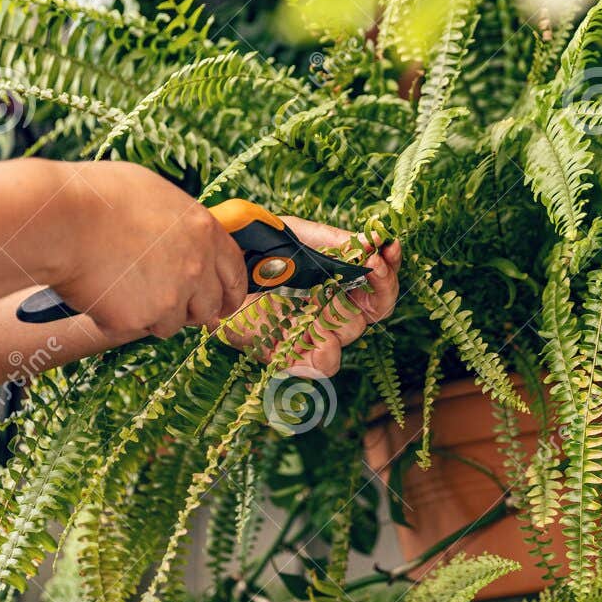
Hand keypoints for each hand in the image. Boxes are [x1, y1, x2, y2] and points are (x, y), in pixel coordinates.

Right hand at [52, 162, 248, 338]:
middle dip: (194, 310)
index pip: (235, 272)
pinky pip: (133, 328)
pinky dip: (117, 318)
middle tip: (172, 307)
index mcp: (204, 232)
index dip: (232, 291)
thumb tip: (182, 235)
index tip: (227, 303)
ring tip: (122, 287)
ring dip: (152, 314)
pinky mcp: (138, 320)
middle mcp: (195, 268)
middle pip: (210, 306)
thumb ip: (179, 223)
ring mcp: (169, 297)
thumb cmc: (97, 197)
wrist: (60, 220)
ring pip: (171, 323)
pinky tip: (100, 292)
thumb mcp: (154, 194)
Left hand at [220, 217, 401, 375]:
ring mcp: (310, 332)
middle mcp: (329, 307)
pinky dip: (328, 355)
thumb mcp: (297, 235)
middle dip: (380, 286)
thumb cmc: (254, 248)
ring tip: (348, 295)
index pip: (376, 282)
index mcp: (336, 281)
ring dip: (354, 316)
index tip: (390, 248)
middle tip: (375, 264)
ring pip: (349, 335)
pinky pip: (320, 366)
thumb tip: (373, 240)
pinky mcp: (288, 354)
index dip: (389, 269)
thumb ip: (334, 240)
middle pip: (372, 309)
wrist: (212, 267)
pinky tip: (325, 338)